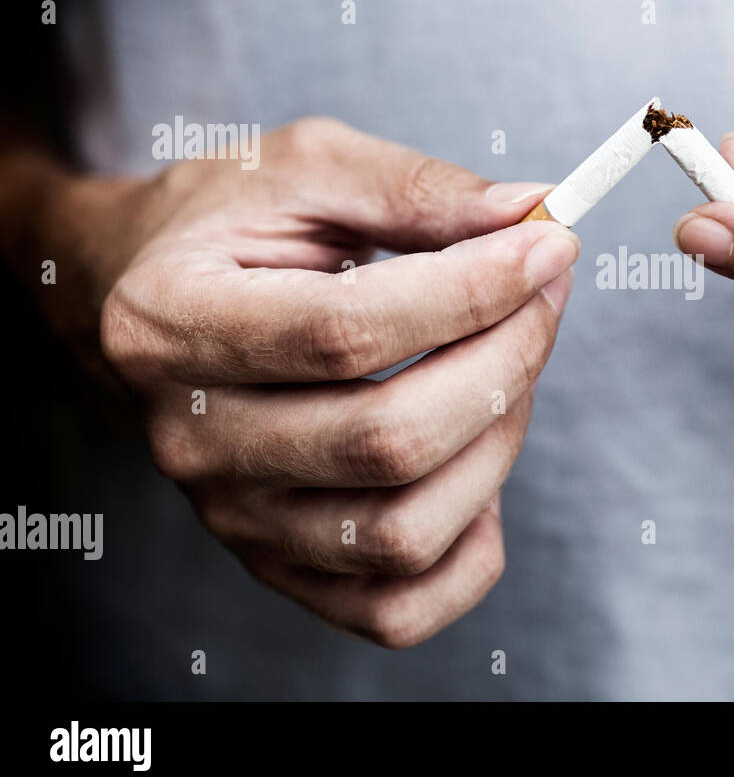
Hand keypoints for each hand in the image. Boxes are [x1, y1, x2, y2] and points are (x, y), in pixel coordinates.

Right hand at [20, 117, 577, 645]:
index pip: (346, 332)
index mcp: (172, 322)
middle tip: (543, 296)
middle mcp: (192, 440)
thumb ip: (417, 189)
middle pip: (388, 441)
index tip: (547, 247)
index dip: (472, 291)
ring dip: (499, 444)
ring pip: (407, 532)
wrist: (144, 298)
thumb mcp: (309, 168)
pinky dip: (473, 548)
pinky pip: (400, 609)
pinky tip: (475, 461)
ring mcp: (233, 518)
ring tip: (510, 368)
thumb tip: (532, 215)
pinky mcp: (279, 564)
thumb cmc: (230, 225)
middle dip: (506, 360)